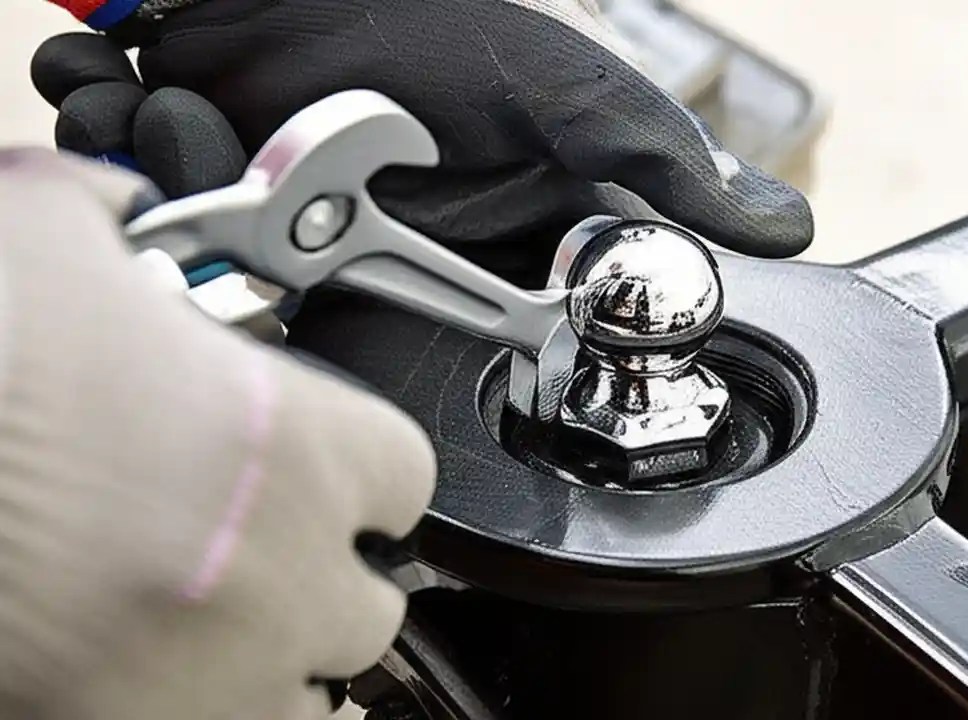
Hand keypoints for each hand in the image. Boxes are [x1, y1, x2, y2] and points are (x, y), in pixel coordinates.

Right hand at [0, 149, 435, 718]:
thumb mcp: (37, 234)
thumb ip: (111, 216)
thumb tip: (124, 204)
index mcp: (285, 440)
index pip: (406, 478)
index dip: (368, 478)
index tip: (338, 483)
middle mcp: (275, 568)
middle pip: (369, 603)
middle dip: (322, 581)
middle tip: (262, 559)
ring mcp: (213, 672)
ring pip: (317, 698)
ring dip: (285, 664)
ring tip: (227, 630)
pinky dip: (222, 714)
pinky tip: (176, 680)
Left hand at [32, 0, 812, 283]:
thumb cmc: (465, 19)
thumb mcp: (577, 103)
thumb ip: (666, 174)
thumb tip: (790, 235)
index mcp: (425, 243)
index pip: (399, 316)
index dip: (344, 305)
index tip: (309, 261)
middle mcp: (348, 227)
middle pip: (265, 278)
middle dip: (212, 224)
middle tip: (207, 146)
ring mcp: (265, 177)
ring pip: (173, 216)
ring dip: (144, 152)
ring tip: (162, 88)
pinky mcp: (197, 123)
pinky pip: (116, 141)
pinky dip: (98, 97)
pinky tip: (116, 55)